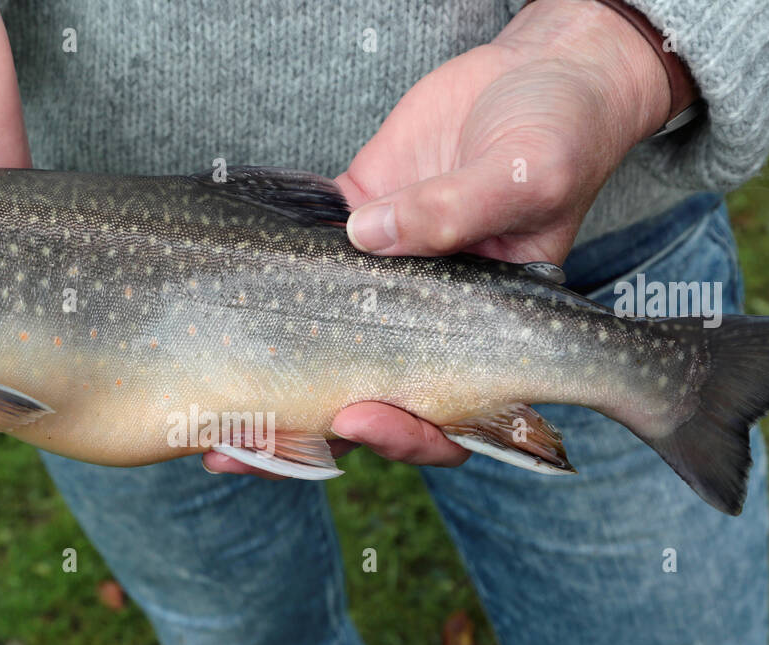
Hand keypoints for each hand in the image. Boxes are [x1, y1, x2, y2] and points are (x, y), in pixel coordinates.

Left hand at [203, 0, 672, 475]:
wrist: (539, 73)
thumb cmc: (560, 132)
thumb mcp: (526, 174)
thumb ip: (456, 212)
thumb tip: (370, 238)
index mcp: (488, 338)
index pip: (447, 414)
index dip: (403, 433)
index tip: (359, 417)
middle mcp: (427, 322)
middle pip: (365, 401)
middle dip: (304, 433)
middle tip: (241, 448)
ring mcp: (380, 279)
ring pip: (318, 351)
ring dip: (267, 386)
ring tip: (208, 416)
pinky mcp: (350, 228)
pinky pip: (295, 267)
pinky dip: (256, 290)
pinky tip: (213, 315)